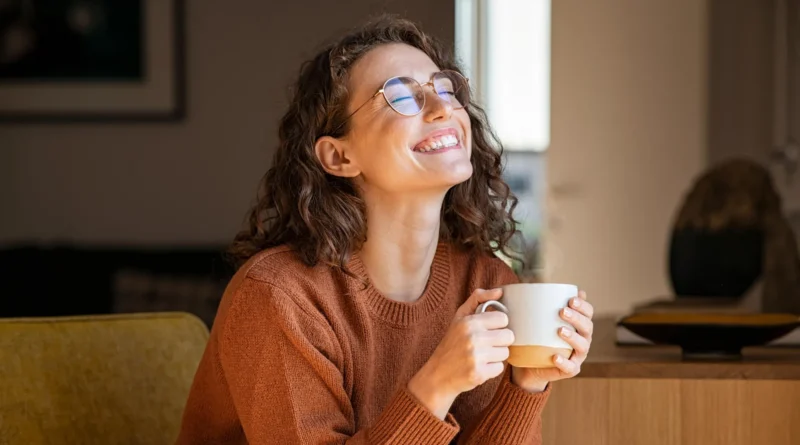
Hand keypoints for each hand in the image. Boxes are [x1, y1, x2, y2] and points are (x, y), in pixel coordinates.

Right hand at [408, 288, 513, 418]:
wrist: (437, 375)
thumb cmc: (451, 343)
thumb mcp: (459, 317)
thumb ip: (478, 299)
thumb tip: (500, 291)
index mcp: (469, 322)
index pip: (503, 319)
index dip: (497, 325)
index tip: (488, 330)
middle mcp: (472, 338)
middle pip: (508, 336)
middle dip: (500, 341)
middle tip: (486, 344)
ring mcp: (476, 357)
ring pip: (505, 353)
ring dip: (496, 355)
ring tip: (481, 356)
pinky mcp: (479, 374)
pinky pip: (500, 368)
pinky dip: (492, 369)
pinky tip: (479, 367)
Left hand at [511, 290, 593, 391]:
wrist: (529, 365)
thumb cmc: (536, 337)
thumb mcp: (537, 320)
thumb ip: (539, 305)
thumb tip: (536, 285)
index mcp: (578, 325)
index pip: (588, 312)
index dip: (583, 305)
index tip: (571, 299)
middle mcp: (582, 339)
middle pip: (587, 327)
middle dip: (577, 318)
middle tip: (562, 311)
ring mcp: (577, 356)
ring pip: (583, 346)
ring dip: (573, 337)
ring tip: (560, 330)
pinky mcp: (570, 370)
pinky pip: (571, 367)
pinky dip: (564, 362)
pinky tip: (555, 357)